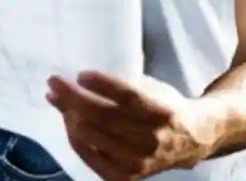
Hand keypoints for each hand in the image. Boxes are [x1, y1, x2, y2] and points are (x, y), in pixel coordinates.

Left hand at [46, 71, 212, 179]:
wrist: (190, 141)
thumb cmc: (165, 107)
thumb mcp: (154, 89)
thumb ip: (124, 86)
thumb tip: (81, 78)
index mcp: (160, 111)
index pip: (127, 97)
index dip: (102, 85)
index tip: (80, 74)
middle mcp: (149, 139)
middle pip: (102, 116)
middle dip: (72, 98)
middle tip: (54, 82)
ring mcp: (136, 161)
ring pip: (90, 136)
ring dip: (68, 116)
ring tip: (58, 101)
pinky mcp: (124, 176)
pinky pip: (89, 156)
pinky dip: (75, 138)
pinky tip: (69, 122)